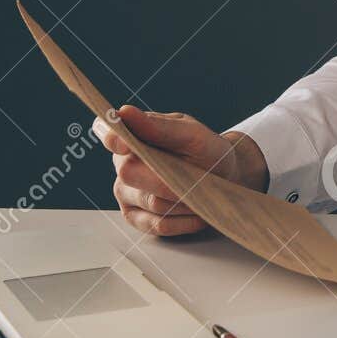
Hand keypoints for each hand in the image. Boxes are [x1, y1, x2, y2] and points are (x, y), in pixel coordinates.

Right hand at [95, 104, 267, 236]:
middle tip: (196, 174)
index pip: (112, 138)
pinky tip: (198, 211)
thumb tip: (124, 112)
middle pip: (131, 174)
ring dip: (184, 199)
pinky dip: (185, 220)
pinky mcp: (137, 219)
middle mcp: (122, 166)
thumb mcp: (193, 134)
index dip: (115, 141)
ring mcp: (126, 194)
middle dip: (169, 177)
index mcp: (131, 137)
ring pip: (152, 202)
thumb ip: (160, 126)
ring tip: (202, 190)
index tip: (125, 145)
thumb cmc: (207, 151)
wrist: (224, 178)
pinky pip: (158, 225)